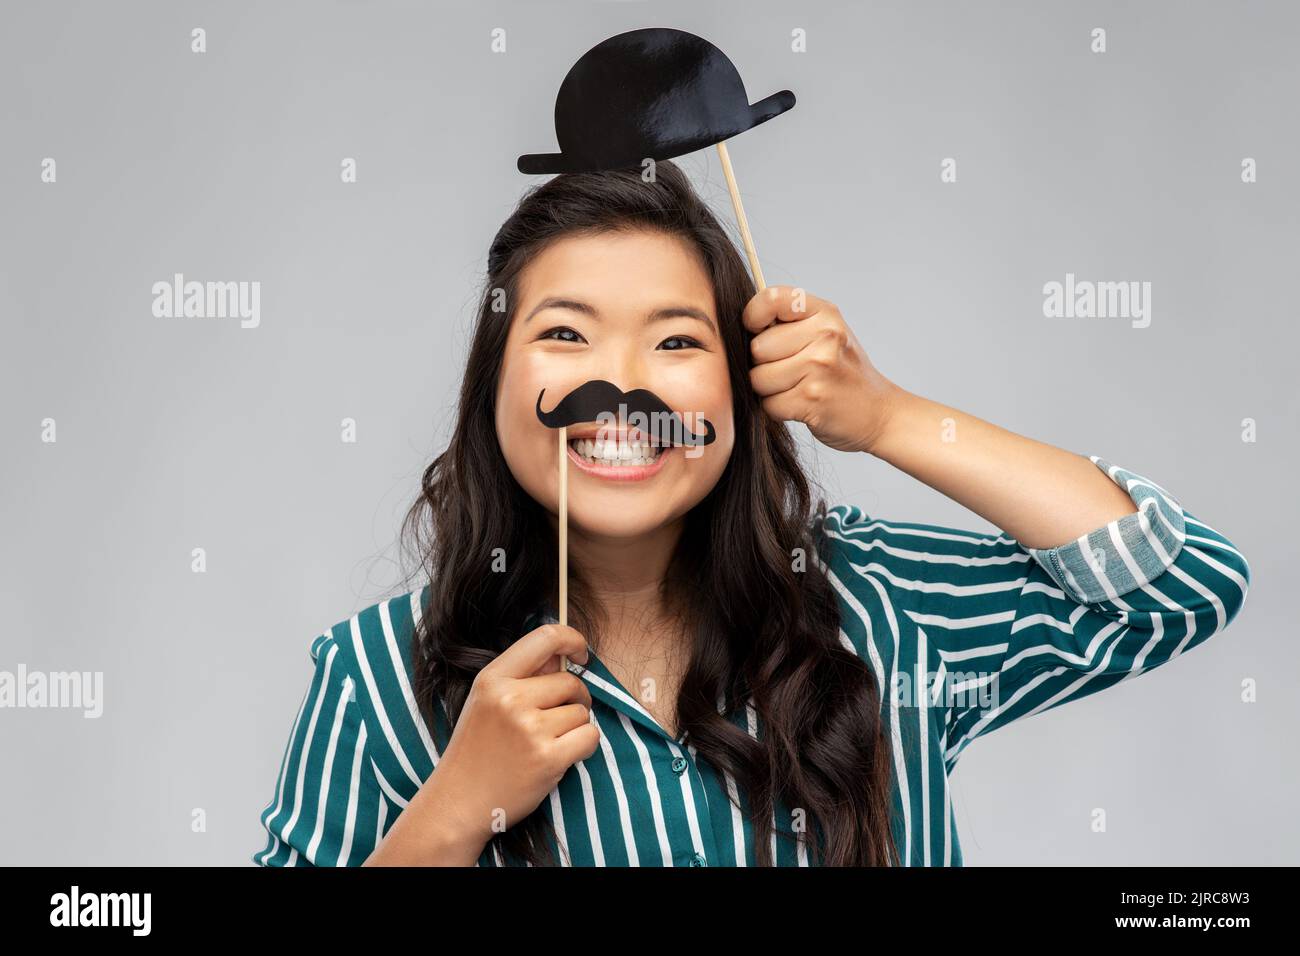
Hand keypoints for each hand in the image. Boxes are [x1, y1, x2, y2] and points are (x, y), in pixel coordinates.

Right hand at [371, 623, 598, 863]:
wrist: (458, 803)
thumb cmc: (476, 750)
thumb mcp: (486, 701)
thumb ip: (522, 677)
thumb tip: (562, 654)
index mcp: (493, 679)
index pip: (545, 637)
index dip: (572, 639)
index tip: (580, 654)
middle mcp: (510, 699)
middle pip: (570, 681)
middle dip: (574, 698)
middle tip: (556, 719)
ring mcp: (529, 729)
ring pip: (582, 711)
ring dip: (575, 726)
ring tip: (548, 742)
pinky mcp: (548, 758)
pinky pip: (589, 737)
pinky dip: (583, 746)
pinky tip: (561, 756)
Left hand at [743, 285, 900, 453]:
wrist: (879, 413)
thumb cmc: (843, 374)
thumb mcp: (827, 334)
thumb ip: (789, 323)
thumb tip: (737, 326)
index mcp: (826, 313)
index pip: (770, 298)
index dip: (753, 316)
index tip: (758, 330)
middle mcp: (825, 335)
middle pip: (757, 347)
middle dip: (764, 364)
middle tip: (791, 371)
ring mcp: (819, 367)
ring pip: (758, 378)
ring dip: (770, 390)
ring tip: (797, 388)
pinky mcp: (812, 400)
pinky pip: (769, 404)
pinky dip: (778, 410)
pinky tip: (801, 405)